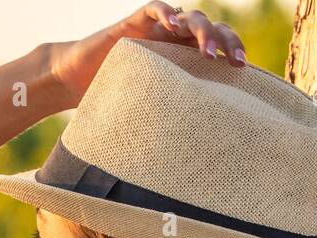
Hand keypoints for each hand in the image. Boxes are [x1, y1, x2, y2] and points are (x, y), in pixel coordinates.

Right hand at [48, 3, 246, 101]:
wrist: (75, 81)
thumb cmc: (112, 99)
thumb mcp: (149, 107)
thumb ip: (172, 110)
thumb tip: (201, 146)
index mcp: (182, 56)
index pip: (216, 44)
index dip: (231, 50)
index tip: (242, 68)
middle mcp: (172, 39)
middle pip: (210, 27)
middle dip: (226, 40)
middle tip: (234, 61)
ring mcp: (154, 29)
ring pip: (189, 16)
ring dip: (202, 31)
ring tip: (207, 51)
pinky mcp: (133, 22)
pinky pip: (154, 8)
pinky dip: (165, 13)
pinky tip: (172, 25)